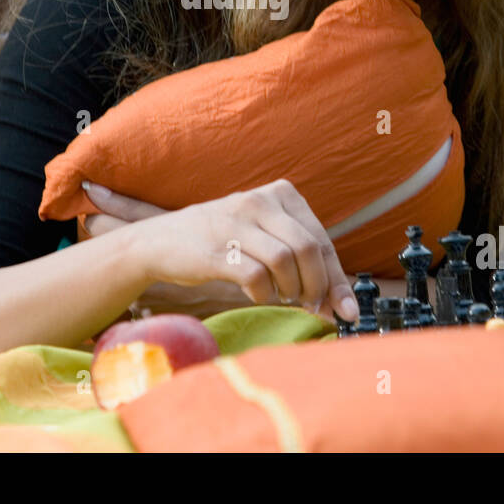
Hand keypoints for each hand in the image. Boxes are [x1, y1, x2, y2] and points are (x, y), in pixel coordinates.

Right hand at [86, 178, 357, 323]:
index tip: (345, 309)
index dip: (336, 279)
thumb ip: (299, 258)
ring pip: (286, 260)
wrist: (159, 242)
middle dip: (318, 287)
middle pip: (309, 248)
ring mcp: (236, 223)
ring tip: (282, 296)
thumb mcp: (261, 233)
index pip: (321, 238)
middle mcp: (259, 201)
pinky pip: (256, 277)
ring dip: (291, 290)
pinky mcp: (217, 249)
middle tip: (312, 307)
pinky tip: (258, 295)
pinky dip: (264, 294)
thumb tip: (340, 303)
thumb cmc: (220, 242)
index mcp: (279, 193)